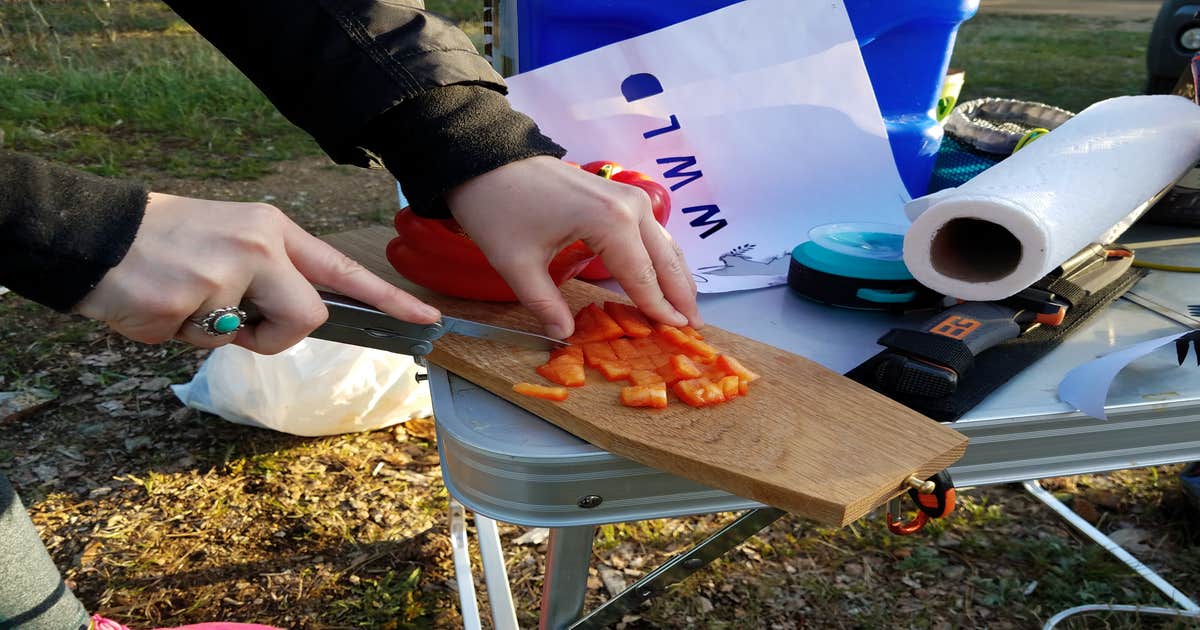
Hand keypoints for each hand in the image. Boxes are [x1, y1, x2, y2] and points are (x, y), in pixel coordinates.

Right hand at [75, 192, 439, 353]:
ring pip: (249, 339)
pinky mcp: (187, 303)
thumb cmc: (163, 241)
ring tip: (183, 299)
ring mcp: (223, 273)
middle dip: (276, 336)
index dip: (387, 299)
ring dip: (218, 335)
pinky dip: (173, 335)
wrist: (89, 232)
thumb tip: (291, 316)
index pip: (342, 269)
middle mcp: (258, 247)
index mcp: (272, 230)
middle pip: (308, 317)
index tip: (426, 318)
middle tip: (236, 322)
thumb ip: (268, 273)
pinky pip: (196, 344)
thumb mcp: (229, 238)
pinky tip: (153, 303)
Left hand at [447, 156, 700, 338]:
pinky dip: (662, 258)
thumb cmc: (498, 208)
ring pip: (664, 245)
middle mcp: (631, 207)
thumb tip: (563, 336)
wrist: (486, 159)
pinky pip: (651, 233)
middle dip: (681, 296)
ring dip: (677, 277)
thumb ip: (544, 305)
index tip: (678, 336)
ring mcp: (629, 197)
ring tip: (687, 309)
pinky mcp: (621, 195)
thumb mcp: (516, 264)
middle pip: (665, 260)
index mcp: (611, 223)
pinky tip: (663, 279)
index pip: (643, 278)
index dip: (659, 310)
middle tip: (695, 328)